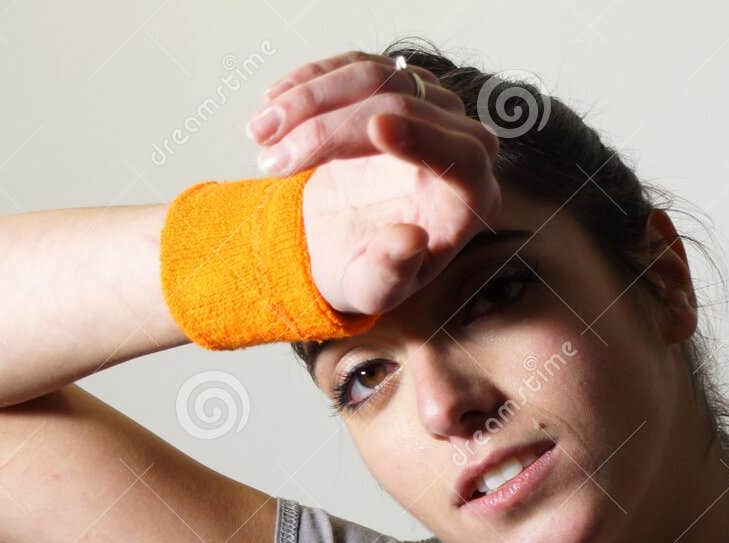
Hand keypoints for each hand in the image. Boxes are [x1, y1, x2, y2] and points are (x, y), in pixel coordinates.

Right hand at [248, 51, 503, 316]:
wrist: (340, 245)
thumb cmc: (363, 271)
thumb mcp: (371, 290)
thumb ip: (391, 272)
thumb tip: (412, 241)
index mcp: (469, 201)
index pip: (466, 156)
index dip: (426, 137)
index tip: (377, 127)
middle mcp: (460, 146)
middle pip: (408, 109)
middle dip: (331, 129)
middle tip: (272, 161)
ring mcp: (429, 110)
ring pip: (376, 77)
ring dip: (310, 100)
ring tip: (259, 134)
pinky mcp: (395, 89)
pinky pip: (355, 66)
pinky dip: (309, 81)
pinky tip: (273, 103)